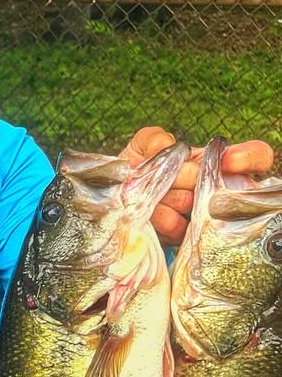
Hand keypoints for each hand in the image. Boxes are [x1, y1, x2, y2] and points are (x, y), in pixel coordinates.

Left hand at [121, 126, 273, 244]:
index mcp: (217, 164)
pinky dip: (160, 218)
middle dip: (181, 178)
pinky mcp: (187, 238)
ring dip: (165, 198)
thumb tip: (165, 146)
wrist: (121, 199)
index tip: (228, 162)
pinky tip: (151, 216)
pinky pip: (178, 227)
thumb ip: (153, 138)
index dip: (248, 158)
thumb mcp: (144, 147)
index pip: (257, 157)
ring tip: (154, 197)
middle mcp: (221, 191)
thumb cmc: (140, 168)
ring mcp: (207, 217)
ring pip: (192, 203)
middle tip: (164, 179)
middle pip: (212, 182)